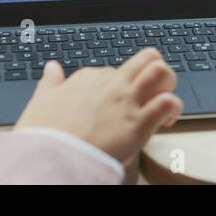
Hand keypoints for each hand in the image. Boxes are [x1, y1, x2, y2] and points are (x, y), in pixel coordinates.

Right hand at [16, 49, 183, 163]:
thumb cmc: (44, 134)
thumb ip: (50, 82)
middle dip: (156, 71)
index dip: (124, 84)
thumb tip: (52, 67)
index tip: (121, 101)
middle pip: (147, 58)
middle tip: (152, 92)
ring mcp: (126, 101)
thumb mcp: (41, 101)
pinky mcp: (139, 122)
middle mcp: (111, 84)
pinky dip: (174, 108)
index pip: (118, 70)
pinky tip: (166, 121)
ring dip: (168, 84)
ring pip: (161, 71)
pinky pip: (168, 102)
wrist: (49, 157)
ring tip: (162, 101)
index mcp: (89, 78)